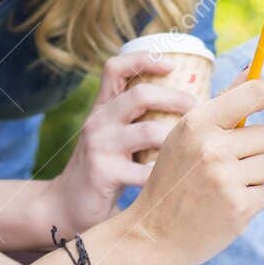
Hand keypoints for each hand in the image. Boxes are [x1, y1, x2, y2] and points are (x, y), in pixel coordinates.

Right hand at [47, 52, 199, 233]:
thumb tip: (189, 103)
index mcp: (102, 107)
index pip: (115, 68)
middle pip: (139, 94)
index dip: (143, 60)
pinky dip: (166, 174)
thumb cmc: (106, 168)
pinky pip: (145, 171)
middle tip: (196, 108)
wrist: (67, 205)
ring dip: (177, 138)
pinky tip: (178, 178)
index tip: (171, 65)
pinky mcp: (104, 173)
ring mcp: (100, 146)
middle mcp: (98, 121)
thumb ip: (139, 120)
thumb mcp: (114, 136)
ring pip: (148, 132)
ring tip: (195, 145)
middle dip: (175, 98)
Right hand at [120, 78, 263, 264]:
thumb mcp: (186, 135)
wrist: (153, 234)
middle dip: (251, 150)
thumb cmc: (173, 180)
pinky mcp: (239, 207)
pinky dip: (250, 200)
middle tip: (221, 167)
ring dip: (253, 176)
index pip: (253, 93)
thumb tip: (250, 73)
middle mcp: (212, 147)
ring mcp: (226, 179)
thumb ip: (221, 105)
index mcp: (196, 122)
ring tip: (221, 187)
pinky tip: (224, 206)